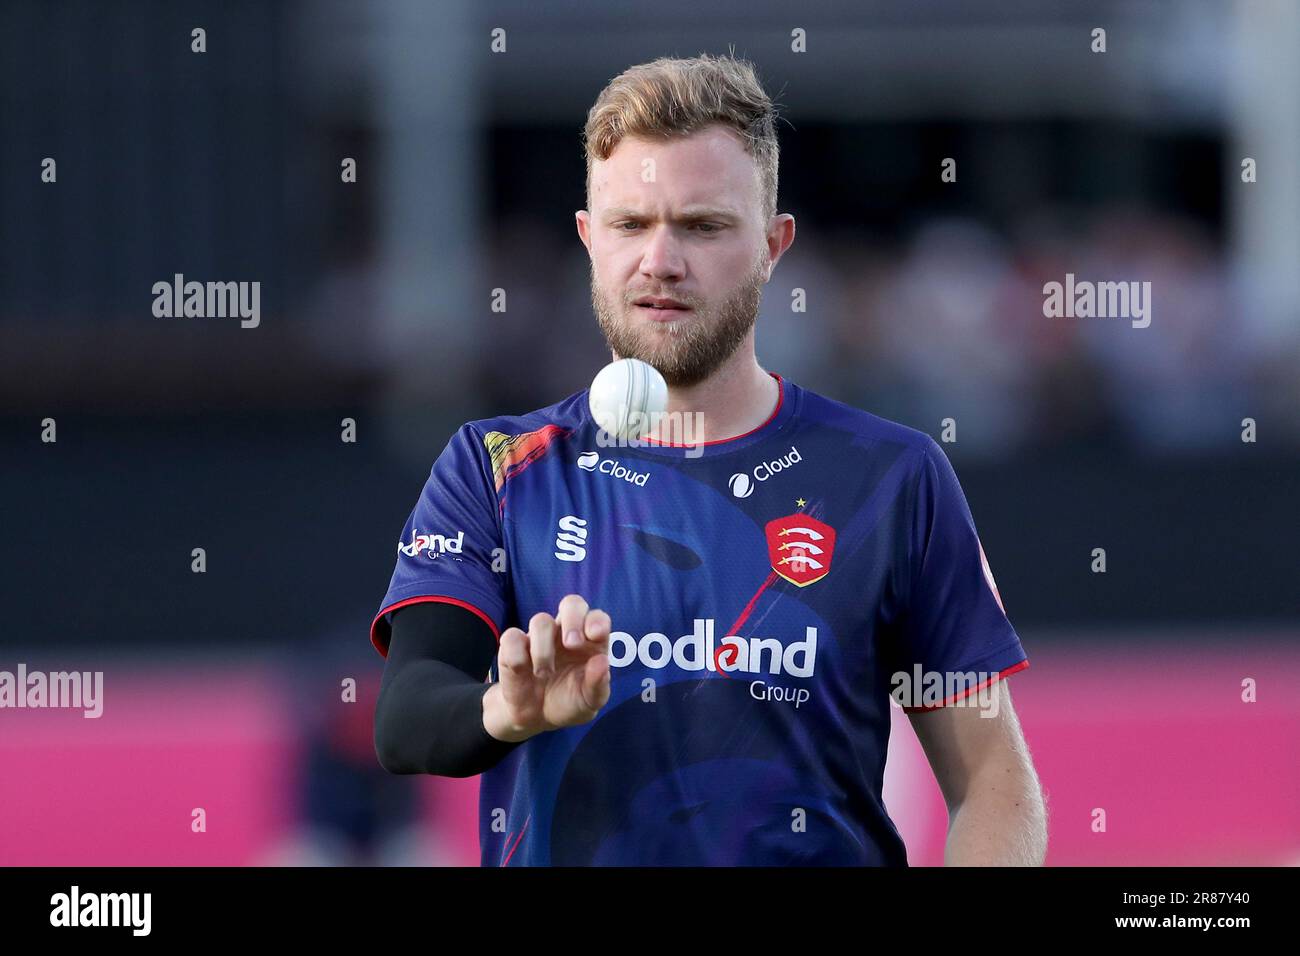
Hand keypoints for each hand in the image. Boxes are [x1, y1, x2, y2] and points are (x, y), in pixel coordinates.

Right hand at [483, 594, 610, 741]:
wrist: (536, 718)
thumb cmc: (569, 702)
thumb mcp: (589, 702)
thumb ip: (598, 685)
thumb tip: (602, 662)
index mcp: (590, 642)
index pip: (596, 618)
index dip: (596, 621)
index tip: (596, 635)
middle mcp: (565, 633)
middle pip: (572, 604)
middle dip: (572, 618)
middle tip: (571, 644)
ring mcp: (539, 637)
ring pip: (541, 620)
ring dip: (544, 649)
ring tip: (544, 674)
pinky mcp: (513, 646)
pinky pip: (512, 636)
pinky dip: (517, 654)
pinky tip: (521, 670)